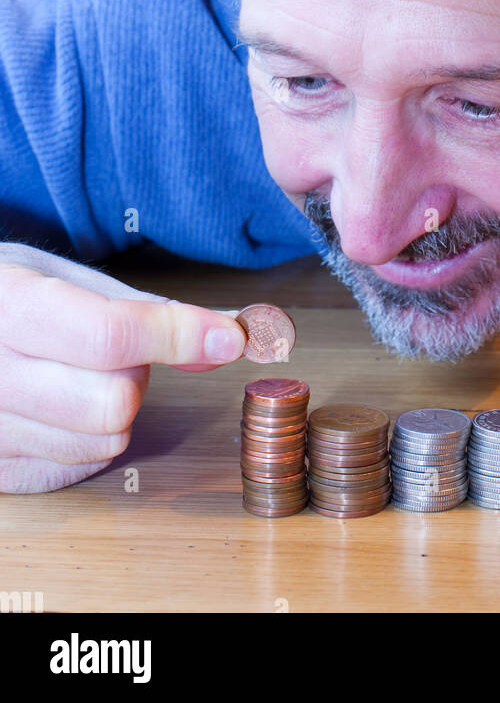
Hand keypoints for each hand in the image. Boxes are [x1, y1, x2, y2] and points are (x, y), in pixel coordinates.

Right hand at [0, 243, 246, 492]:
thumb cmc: (9, 295)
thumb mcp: (64, 278)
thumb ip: (144, 311)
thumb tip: (223, 341)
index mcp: (6, 305)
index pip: (106, 336)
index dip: (177, 335)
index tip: (229, 337)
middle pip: (112, 403)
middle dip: (136, 376)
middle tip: (117, 352)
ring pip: (101, 442)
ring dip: (114, 410)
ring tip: (78, 375)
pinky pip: (76, 469)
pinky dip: (88, 440)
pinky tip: (61, 407)